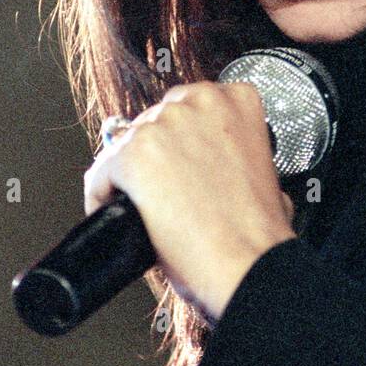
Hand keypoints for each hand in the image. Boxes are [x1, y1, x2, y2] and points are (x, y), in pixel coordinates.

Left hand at [84, 82, 296, 321]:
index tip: (178, 161)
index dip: (180, 139)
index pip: (189, 106)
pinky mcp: (134, 153)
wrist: (248, 265)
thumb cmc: (257, 232)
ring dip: (129, 175)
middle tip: (164, 190)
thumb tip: (222, 167)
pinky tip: (116, 214)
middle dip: (156, 155)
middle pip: (155, 120)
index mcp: (237, 100)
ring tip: (142, 207)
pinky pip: (101, 172)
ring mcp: (165, 125)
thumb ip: (239, 152)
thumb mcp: (265, 171)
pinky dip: (101, 195)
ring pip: (125, 144)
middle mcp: (201, 103)